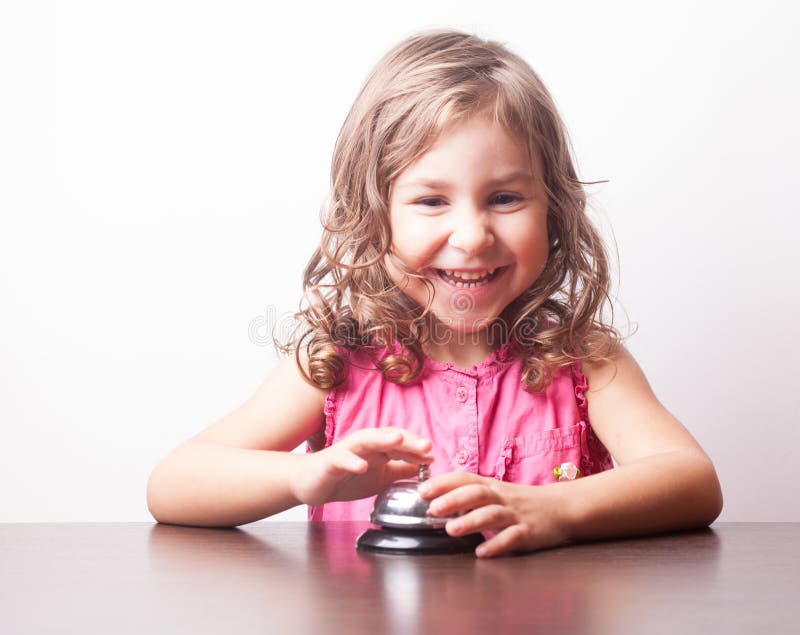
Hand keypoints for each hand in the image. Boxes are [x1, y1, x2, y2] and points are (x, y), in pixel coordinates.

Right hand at [293, 427, 432, 505]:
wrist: (312, 484)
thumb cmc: (346, 477)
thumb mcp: (381, 477)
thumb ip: (401, 470)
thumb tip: (425, 466)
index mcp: (379, 449)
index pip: (402, 444)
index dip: (417, 449)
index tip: (432, 457)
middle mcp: (365, 445)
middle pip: (389, 438)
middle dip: (408, 441)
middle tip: (426, 446)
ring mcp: (348, 451)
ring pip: (367, 440)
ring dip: (382, 439)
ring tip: (398, 440)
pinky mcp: (331, 462)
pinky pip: (342, 459)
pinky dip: (352, 461)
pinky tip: (362, 466)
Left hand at [419, 472, 570, 557]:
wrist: (560, 507)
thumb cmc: (521, 501)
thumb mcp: (496, 492)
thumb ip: (470, 494)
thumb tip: (437, 498)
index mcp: (492, 486)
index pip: (465, 479)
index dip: (443, 482)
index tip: (422, 489)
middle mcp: (502, 498)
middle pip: (477, 493)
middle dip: (453, 499)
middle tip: (432, 509)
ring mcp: (516, 514)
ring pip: (492, 515)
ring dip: (470, 521)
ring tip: (450, 530)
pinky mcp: (529, 532)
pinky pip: (513, 537)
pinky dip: (497, 544)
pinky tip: (482, 552)